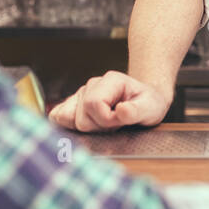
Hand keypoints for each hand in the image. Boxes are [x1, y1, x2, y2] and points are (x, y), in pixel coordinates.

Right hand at [48, 71, 172, 130]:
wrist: (145, 101)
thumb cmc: (148, 103)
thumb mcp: (151, 108)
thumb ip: (136, 111)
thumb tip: (121, 110)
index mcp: (111, 80)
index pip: (93, 104)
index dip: (105, 120)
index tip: (120, 122)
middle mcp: (92, 85)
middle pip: (81, 116)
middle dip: (99, 127)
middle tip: (116, 124)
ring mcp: (81, 94)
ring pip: (68, 119)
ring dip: (88, 128)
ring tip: (105, 124)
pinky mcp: (73, 105)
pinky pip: (58, 117)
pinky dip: (69, 127)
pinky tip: (89, 126)